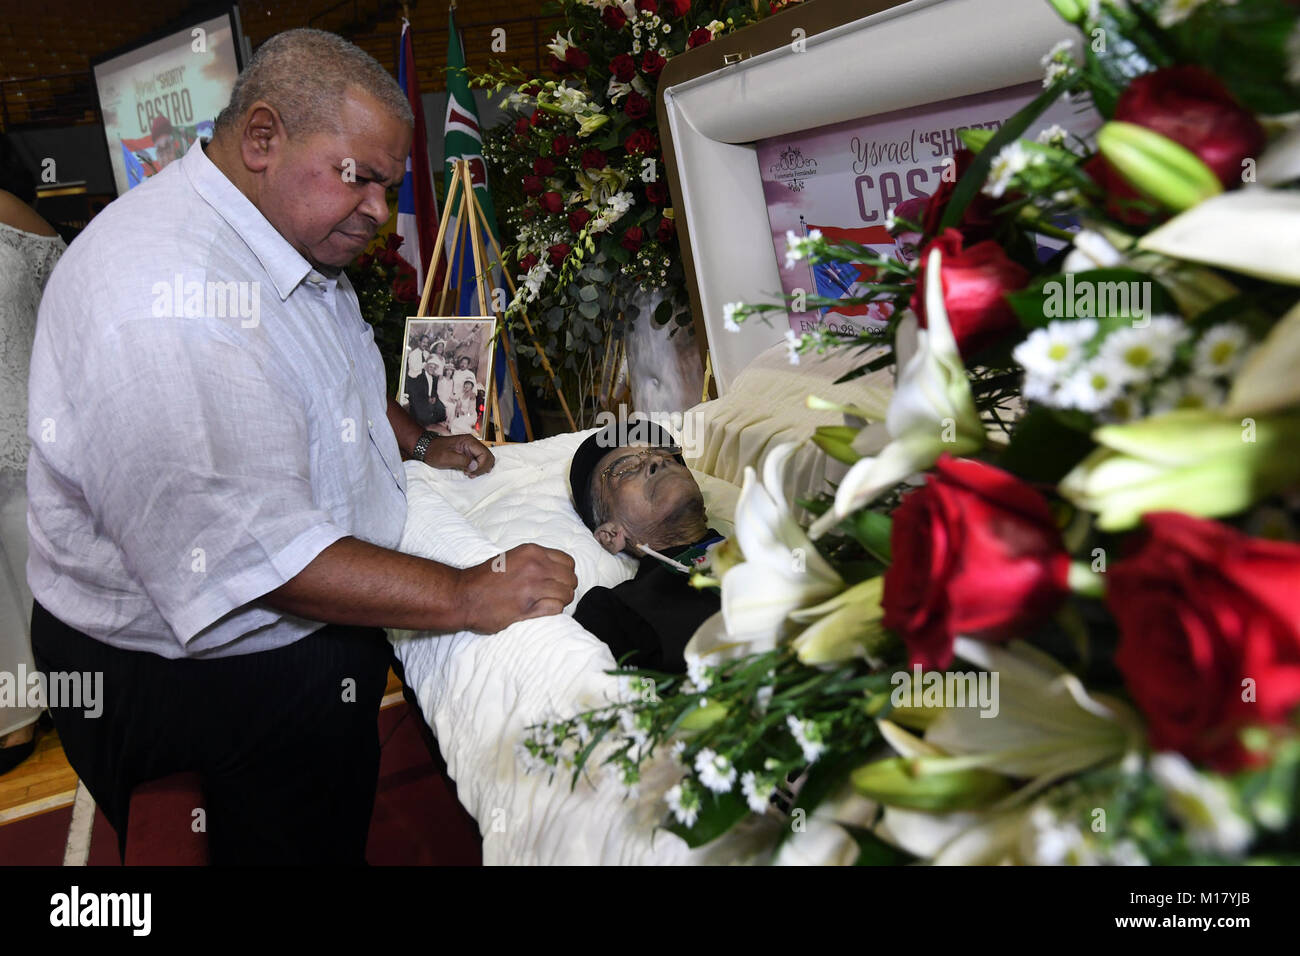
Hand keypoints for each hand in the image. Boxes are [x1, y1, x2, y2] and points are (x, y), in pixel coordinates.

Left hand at [422, 432, 494, 476]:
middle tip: (471, 474)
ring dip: (481, 468)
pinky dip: (477, 467)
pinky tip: (469, 471)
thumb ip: (462, 461)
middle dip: (483, 467)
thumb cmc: (435, 452)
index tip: (470, 472)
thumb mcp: (447, 457)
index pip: (485, 454)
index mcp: (469, 441)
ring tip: (470, 474)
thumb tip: (474, 466)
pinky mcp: (468, 453)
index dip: (481, 466)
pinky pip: (479, 460)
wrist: (426, 449)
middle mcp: (472, 443)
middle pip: (488, 456)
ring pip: (485, 459)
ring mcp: (471, 448)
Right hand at [459, 543, 577, 631]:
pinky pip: (556, 608)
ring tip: (547, 602)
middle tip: (554, 593)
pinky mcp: (528, 607)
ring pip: (566, 594)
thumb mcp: (513, 557)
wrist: (464, 595)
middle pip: (570, 579)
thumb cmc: (485, 578)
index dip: (566, 573)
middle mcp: (536, 567)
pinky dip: (553, 610)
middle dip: (565, 588)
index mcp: (532, 552)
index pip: (569, 562)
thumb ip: (536, 561)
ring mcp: (533, 587)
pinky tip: (542, 609)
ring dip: (560, 600)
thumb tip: (557, 570)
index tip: (558, 580)